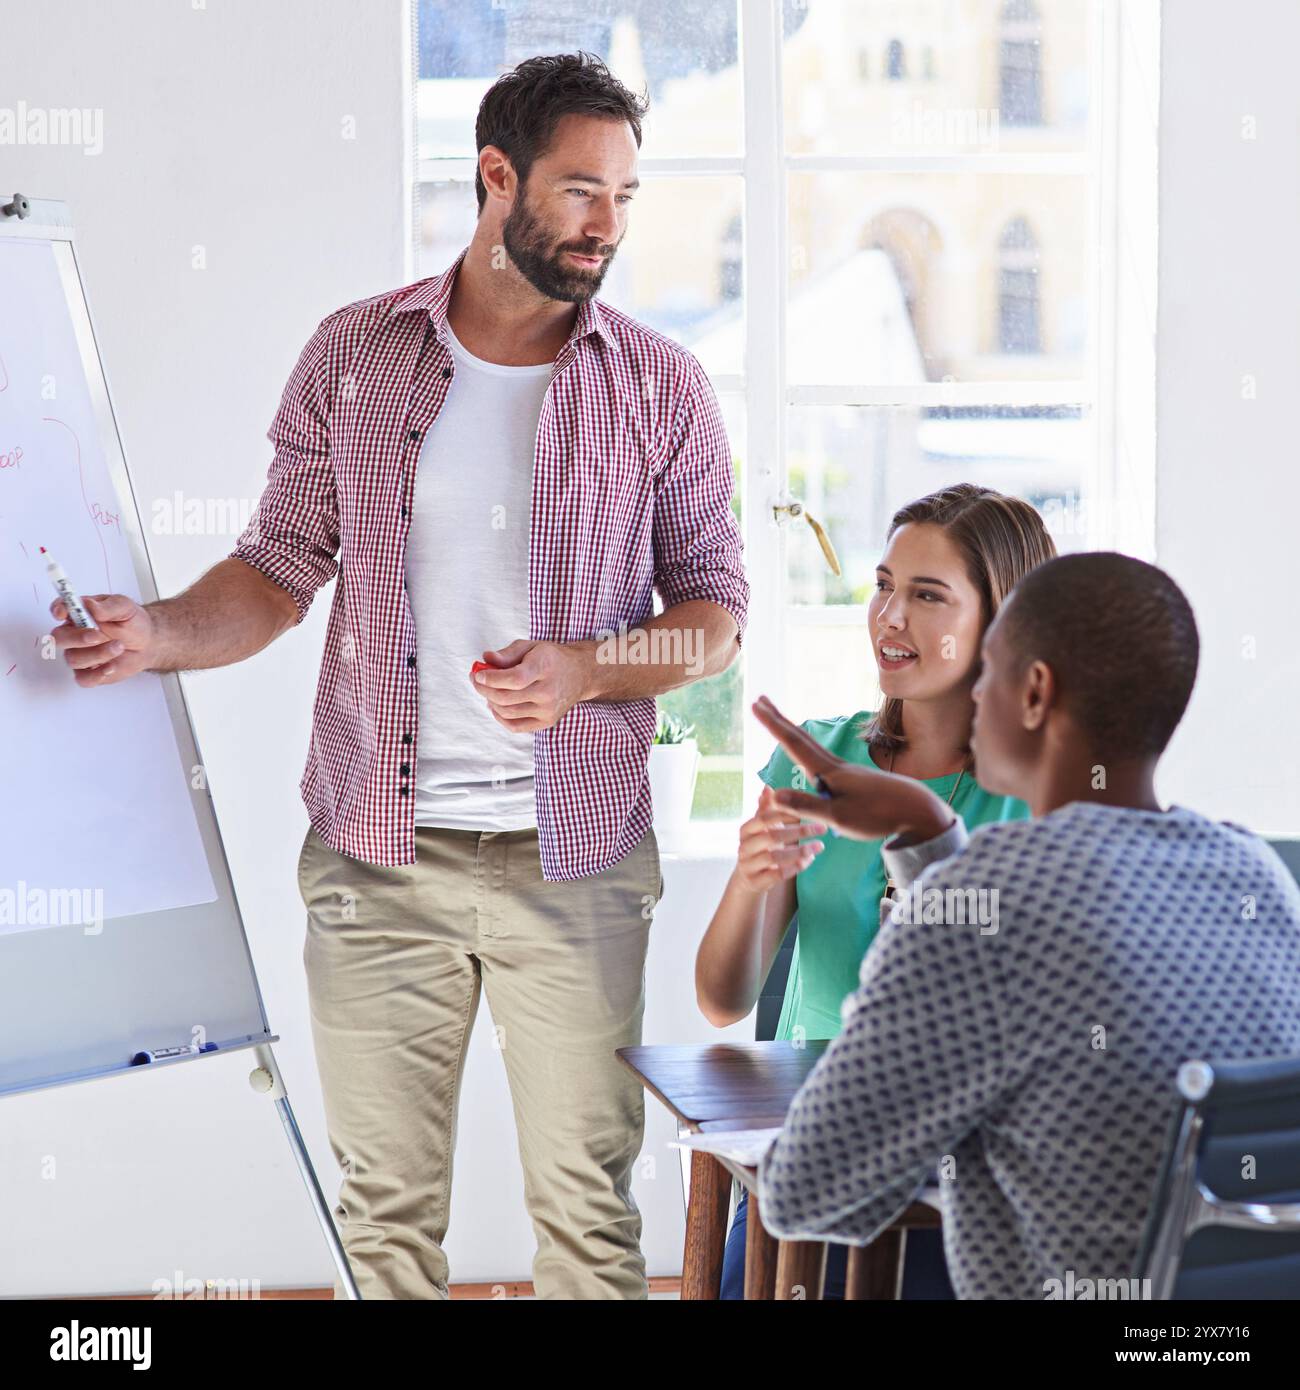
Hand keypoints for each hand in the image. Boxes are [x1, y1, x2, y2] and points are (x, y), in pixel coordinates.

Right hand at [48, 593, 156, 687]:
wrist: (147, 643)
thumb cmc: (132, 623)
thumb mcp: (125, 607)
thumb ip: (108, 606)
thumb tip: (90, 606)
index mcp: (78, 614)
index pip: (59, 609)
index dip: (57, 610)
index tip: (63, 613)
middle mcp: (73, 634)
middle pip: (58, 638)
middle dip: (77, 638)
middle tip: (98, 636)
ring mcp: (79, 654)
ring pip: (73, 659)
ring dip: (98, 654)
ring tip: (119, 646)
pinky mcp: (88, 672)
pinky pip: (83, 678)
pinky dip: (96, 674)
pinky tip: (111, 667)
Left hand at [469, 638, 587, 732]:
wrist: (581, 674)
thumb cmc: (552, 658)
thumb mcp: (531, 646)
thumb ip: (508, 653)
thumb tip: (486, 659)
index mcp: (545, 667)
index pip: (514, 679)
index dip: (491, 679)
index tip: (478, 674)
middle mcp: (548, 691)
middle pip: (506, 697)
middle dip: (484, 689)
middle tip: (476, 680)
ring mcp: (548, 710)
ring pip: (507, 712)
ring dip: (490, 701)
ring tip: (486, 690)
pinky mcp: (547, 722)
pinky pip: (515, 726)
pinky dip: (500, 717)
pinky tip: (495, 705)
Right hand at [734, 784, 827, 891]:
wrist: (748, 879)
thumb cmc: (761, 848)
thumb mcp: (763, 829)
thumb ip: (766, 809)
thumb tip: (768, 786)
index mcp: (746, 829)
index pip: (765, 818)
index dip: (787, 813)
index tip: (810, 810)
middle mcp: (744, 846)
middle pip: (772, 836)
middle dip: (799, 831)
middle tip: (822, 827)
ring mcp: (748, 865)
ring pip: (775, 857)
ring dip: (800, 851)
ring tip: (819, 846)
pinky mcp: (755, 881)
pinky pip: (777, 874)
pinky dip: (794, 868)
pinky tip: (809, 861)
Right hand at [751, 695, 954, 843]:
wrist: (919, 811)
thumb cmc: (879, 816)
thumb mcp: (839, 817)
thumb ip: (806, 805)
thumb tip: (773, 794)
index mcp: (828, 772)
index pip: (793, 743)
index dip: (772, 724)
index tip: (755, 705)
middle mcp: (835, 766)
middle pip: (801, 737)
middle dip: (779, 719)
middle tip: (761, 701)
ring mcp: (847, 772)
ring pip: (812, 748)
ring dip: (793, 734)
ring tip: (780, 726)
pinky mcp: (856, 781)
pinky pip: (822, 762)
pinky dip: (808, 752)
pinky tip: (811, 764)